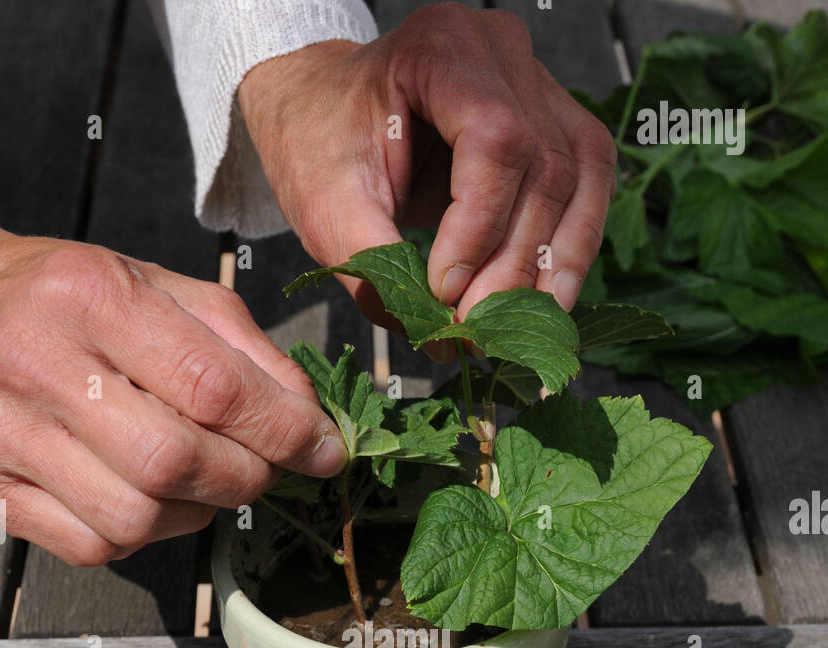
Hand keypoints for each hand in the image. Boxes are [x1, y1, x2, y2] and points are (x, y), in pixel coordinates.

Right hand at [0, 218, 345, 564]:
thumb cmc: (68, 298)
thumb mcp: (159, 286)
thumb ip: (240, 347)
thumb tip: (307, 419)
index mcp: (91, 296)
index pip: (213, 386)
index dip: (286, 430)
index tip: (324, 449)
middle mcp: (37, 364)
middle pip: (174, 462)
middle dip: (245, 477)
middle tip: (261, 466)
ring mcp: (3, 435)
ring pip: (135, 518)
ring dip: (194, 511)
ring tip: (199, 477)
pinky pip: (94, 546)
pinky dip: (141, 535)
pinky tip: (145, 495)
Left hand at [240, 2, 616, 327]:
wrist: (324, 109)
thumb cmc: (321, 143)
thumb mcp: (326, 207)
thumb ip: (378, 270)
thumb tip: (443, 340)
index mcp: (439, 45)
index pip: (494, 140)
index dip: (479, 228)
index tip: (445, 291)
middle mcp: (502, 50)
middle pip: (544, 166)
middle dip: (515, 262)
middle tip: (479, 328)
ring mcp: (537, 80)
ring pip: (581, 177)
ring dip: (557, 262)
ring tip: (522, 324)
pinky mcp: (554, 120)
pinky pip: (589, 184)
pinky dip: (573, 246)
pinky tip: (550, 296)